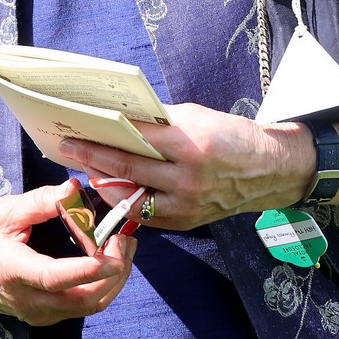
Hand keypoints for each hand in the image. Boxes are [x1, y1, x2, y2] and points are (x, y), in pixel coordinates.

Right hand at [0, 178, 135, 328]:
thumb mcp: (5, 212)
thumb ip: (39, 201)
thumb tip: (73, 188)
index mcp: (15, 271)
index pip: (56, 277)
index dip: (88, 268)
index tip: (114, 253)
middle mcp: (30, 301)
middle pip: (83, 298)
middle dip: (114, 272)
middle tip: (125, 240)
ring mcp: (39, 314)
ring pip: (88, 306)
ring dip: (113, 280)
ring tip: (124, 249)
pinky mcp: (46, 316)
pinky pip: (82, 307)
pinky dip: (102, 287)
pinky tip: (107, 262)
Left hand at [59, 104, 313, 230]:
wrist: (269, 170)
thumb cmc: (231, 134)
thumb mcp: (196, 116)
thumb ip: (159, 121)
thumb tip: (121, 120)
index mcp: (190, 144)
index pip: (135, 139)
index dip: (103, 135)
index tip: (78, 129)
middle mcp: (187, 179)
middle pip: (128, 170)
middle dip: (93, 158)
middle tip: (68, 148)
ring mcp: (187, 205)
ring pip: (132, 200)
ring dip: (105, 185)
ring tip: (88, 169)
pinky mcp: (187, 222)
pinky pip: (147, 215)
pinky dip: (126, 202)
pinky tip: (113, 187)